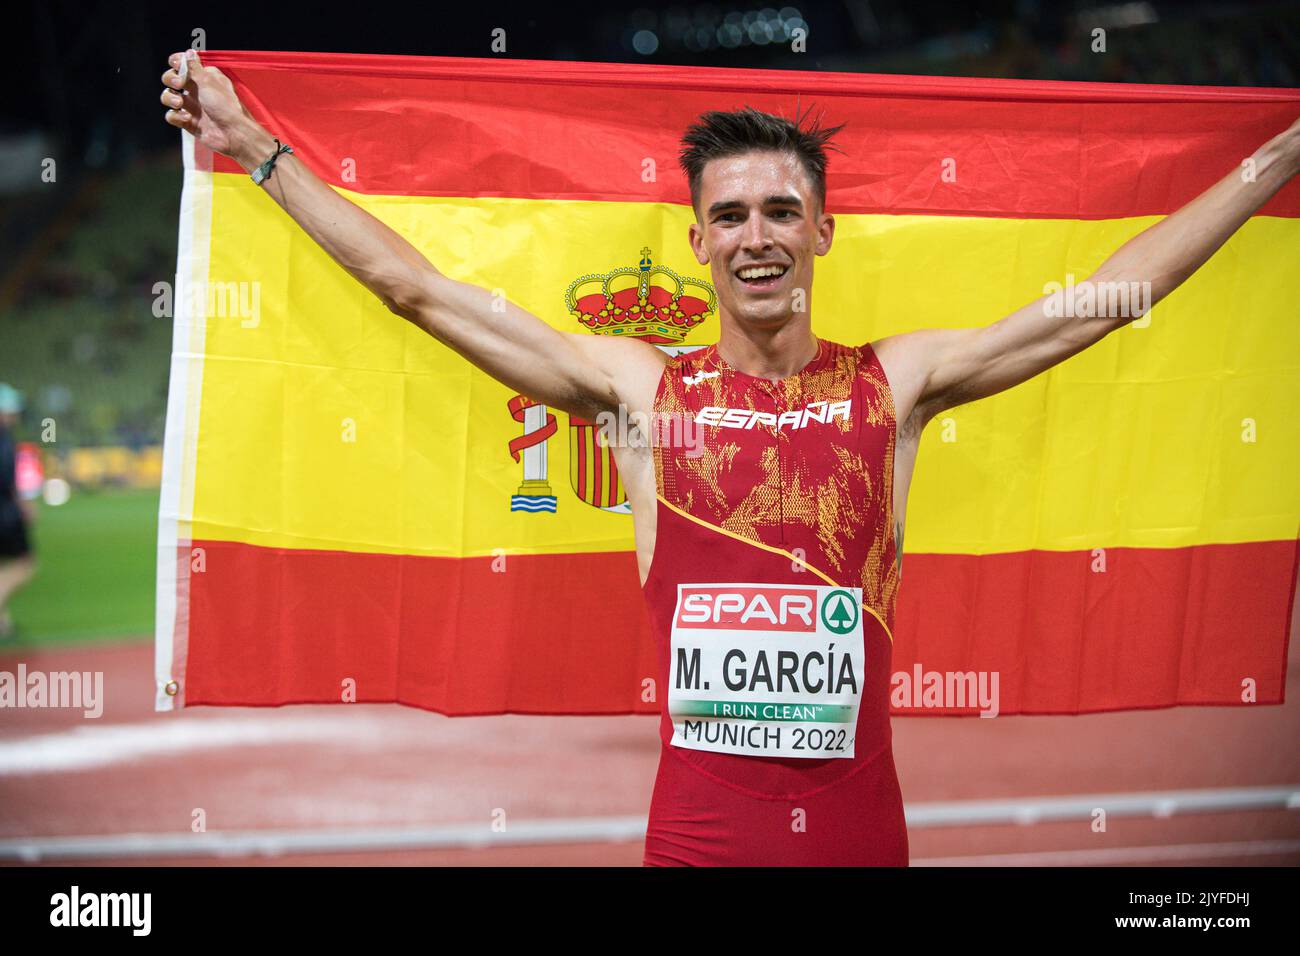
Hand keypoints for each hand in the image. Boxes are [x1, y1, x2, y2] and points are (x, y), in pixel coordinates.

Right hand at [160, 50, 270, 168]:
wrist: (233, 134)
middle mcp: (197, 90)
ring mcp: (192, 107)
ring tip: (180, 104)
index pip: (184, 65)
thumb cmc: (226, 106)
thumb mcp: (209, 82)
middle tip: (179, 84)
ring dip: (169, 98)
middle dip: (170, 79)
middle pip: (171, 79)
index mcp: (204, 78)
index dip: (177, 63)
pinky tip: (187, 119)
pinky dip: (176, 116)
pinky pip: (172, 116)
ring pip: (169, 97)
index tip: (177, 65)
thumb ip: (194, 67)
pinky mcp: (189, 122)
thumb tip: (188, 52)